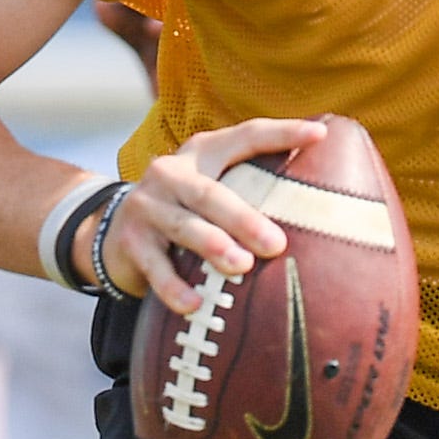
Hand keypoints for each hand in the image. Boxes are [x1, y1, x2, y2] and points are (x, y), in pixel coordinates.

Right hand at [98, 117, 326, 312]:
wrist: (114, 233)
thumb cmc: (188, 213)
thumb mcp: (213, 192)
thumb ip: (253, 191)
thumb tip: (325, 214)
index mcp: (202, 153)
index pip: (244, 136)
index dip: (281, 133)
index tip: (319, 135)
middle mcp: (171, 173)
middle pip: (209, 193)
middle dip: (243, 218)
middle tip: (276, 244)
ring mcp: (148, 206)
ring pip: (183, 227)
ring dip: (213, 246)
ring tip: (240, 267)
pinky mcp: (130, 242)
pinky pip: (156, 268)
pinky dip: (175, 288)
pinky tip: (194, 305)